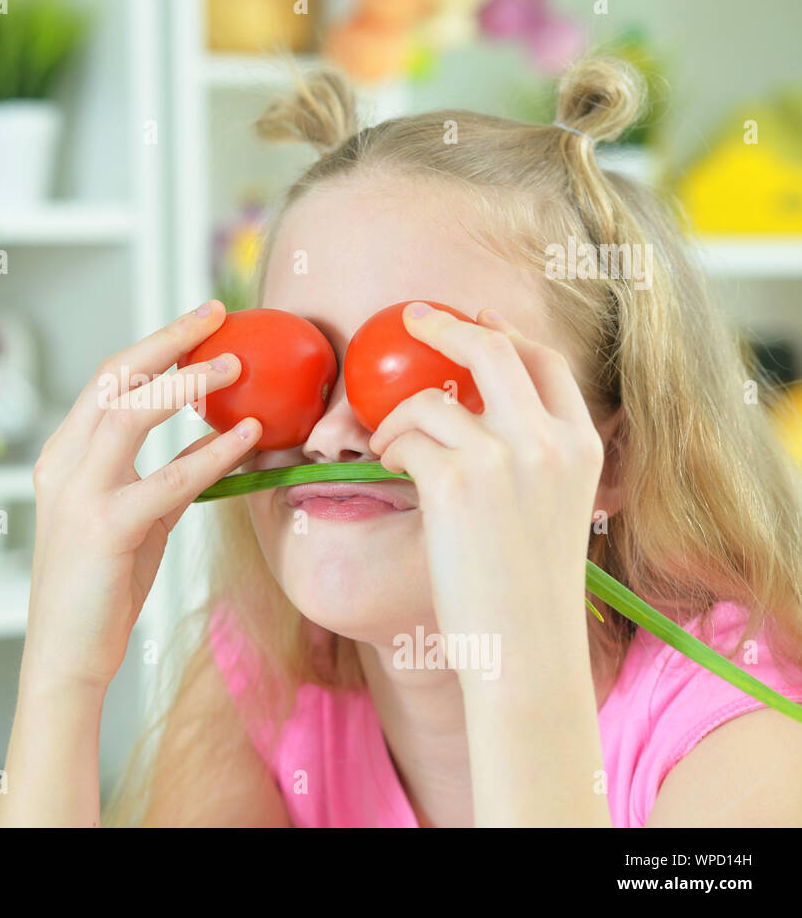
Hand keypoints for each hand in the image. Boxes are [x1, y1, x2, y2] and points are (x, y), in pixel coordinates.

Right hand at [24, 300, 260, 691]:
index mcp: (64, 456)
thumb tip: (217, 442)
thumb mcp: (133, 520)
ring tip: (236, 364)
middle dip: (167, 338)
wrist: (67, 656)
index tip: (200, 320)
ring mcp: (78, 495)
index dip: (155, 343)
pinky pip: (167, 478)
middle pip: (114, 376)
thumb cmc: (101, 589)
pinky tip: (247, 437)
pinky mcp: (104, 530)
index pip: (108, 379)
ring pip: (131, 413)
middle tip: (217, 313)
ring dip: (187, 381)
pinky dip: (211, 452)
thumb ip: (163, 478)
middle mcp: (63, 465)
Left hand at [367, 302, 604, 684]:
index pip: (546, 362)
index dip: (506, 332)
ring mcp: (505, 458)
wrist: (525, 649)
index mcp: (581, 447)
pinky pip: (405, 437)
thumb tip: (480, 414)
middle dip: (445, 325)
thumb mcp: (557, 512)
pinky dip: (386, 446)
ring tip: (385, 447)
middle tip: (411, 317)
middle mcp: (548, 442)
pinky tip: (385, 468)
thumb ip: (537, 460)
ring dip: (396, 417)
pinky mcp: (456, 483)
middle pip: (493, 349)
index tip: (475, 318)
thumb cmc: (529, 593)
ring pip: (431, 399)